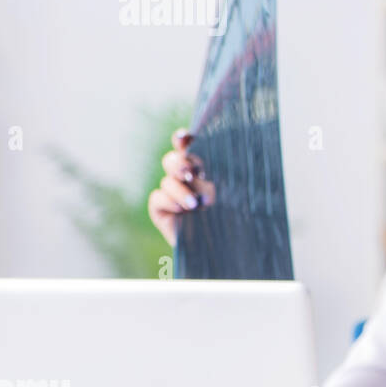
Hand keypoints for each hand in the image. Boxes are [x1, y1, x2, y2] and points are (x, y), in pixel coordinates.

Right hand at [146, 128, 214, 245]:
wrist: (218, 250)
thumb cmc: (227, 222)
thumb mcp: (225, 200)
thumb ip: (211, 185)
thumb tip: (199, 180)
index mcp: (202, 171)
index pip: (189, 150)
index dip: (183, 140)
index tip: (185, 137)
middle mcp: (184, 179)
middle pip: (173, 160)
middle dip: (179, 164)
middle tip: (189, 173)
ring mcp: (170, 193)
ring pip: (168, 181)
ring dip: (180, 191)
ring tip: (194, 205)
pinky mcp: (159, 209)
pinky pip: (158, 197)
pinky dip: (169, 202)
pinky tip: (181, 211)